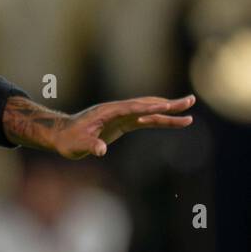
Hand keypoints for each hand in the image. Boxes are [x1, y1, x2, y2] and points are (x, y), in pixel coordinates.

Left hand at [46, 94, 196, 158]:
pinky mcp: (122, 122)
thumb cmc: (67, 140)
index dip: (150, 108)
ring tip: (189, 110)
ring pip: (148, 111)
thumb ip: (90, 146)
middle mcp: (116, 110)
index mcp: (106, 112)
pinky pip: (145, 119)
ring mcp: (120, 115)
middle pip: (146, 105)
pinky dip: (160, 119)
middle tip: (190, 101)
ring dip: (168, 110)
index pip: (133, 108)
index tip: (168, 106)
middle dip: (168, 104)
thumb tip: (101, 150)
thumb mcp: (76, 145)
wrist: (60, 135)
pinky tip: (174, 120)